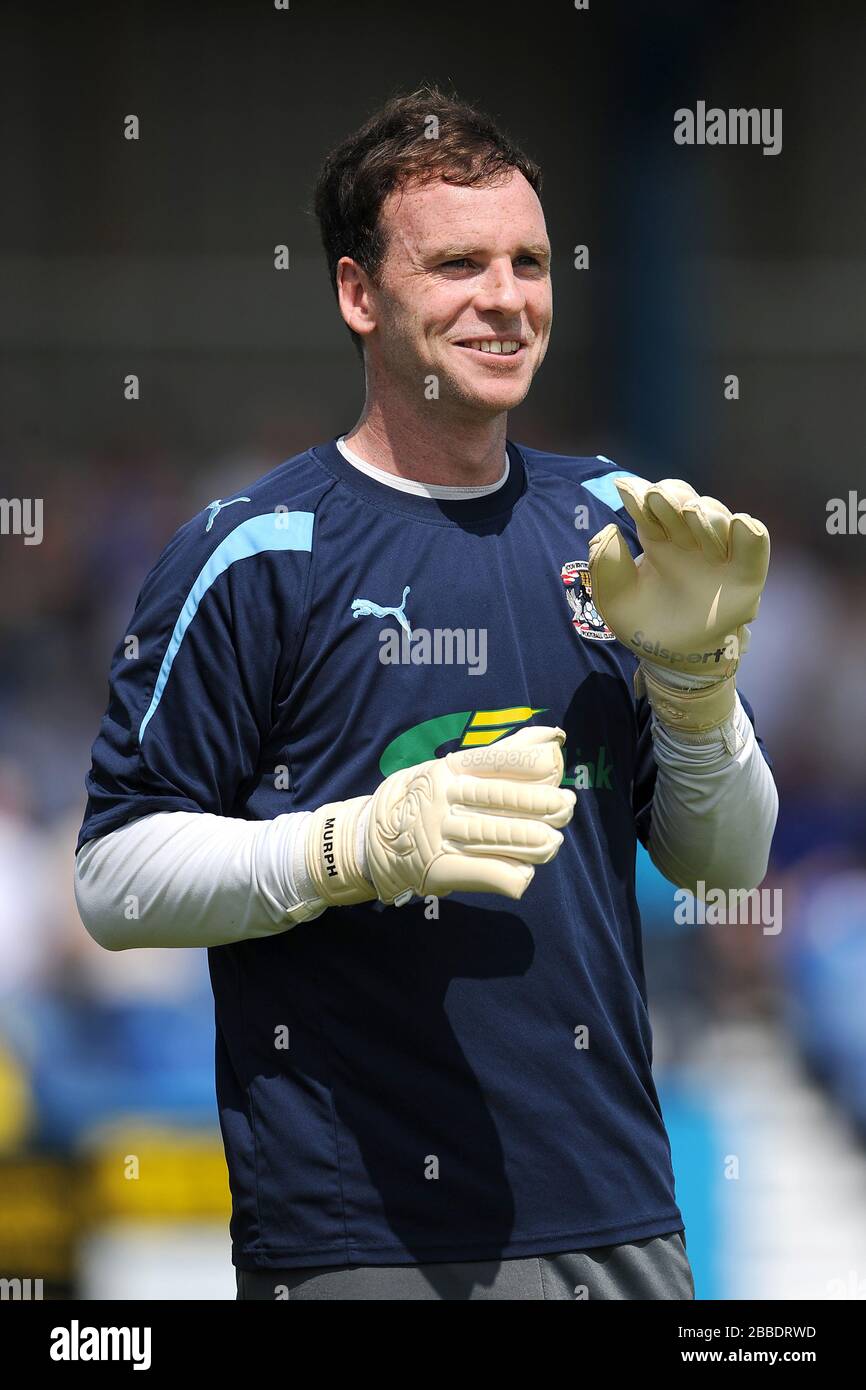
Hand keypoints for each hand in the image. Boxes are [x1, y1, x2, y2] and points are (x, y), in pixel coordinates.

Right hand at [305, 725, 575, 906]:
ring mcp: (438, 836)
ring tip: (552, 842)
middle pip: (503, 801)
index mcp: (446, 770)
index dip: (532, 765)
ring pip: (499, 838)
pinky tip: (524, 873)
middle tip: (566, 809)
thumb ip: (503, 755)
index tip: (556, 768)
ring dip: (534, 843)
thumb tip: (556, 737)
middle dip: (543, 806)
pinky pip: (484, 874)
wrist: (366, 841)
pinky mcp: (437, 870)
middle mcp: (442, 799)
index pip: (496, 762)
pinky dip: (511, 875)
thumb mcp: (451, 767)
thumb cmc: (419, 798)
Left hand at [588, 478, 769, 735]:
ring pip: (717, 515)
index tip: (626, 490)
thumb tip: (608, 528)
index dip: (638, 493)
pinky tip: (739, 525)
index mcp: (657, 538)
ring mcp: (718, 551)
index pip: (649, 504)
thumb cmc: (645, 623)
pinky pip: (754, 542)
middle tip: (657, 499)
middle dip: (670, 495)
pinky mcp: (745, 571)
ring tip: (692, 517)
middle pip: (683, 500)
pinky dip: (748, 531)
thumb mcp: (614, 599)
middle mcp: (688, 537)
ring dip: (705, 512)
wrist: (675, 658)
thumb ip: (606, 566)